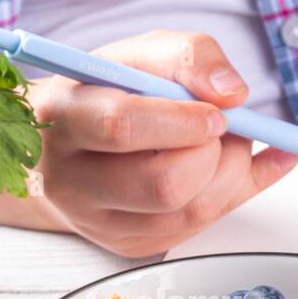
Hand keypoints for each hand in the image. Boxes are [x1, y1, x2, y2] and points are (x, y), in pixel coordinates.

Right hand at [29, 31, 297, 256]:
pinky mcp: (129, 244)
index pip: (120, 127)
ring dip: (230, 175)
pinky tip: (228, 167)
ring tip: (228, 143)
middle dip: (213, 154)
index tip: (217, 112)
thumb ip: (189, 56)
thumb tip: (233, 93)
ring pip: (188, 213)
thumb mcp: (141, 54)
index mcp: (64, 119)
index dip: (183, 121)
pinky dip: (230, 194)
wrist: (73, 144)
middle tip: (226, 128)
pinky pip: (198, 229)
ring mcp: (99, 223)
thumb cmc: (110, 93)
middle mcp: (71, 181)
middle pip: (162, 185)